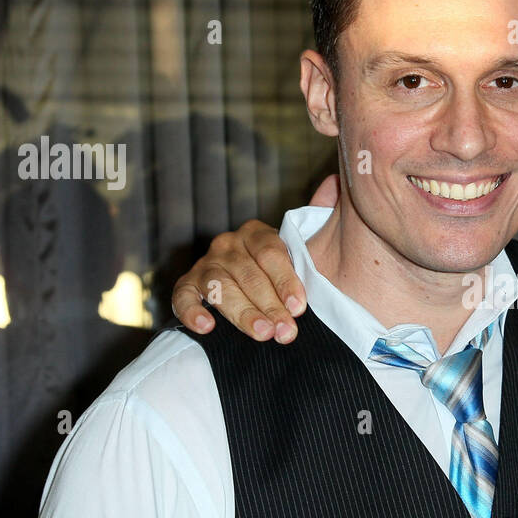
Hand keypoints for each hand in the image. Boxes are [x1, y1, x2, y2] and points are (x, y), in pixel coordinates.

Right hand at [172, 220, 304, 341]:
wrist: (246, 286)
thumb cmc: (278, 272)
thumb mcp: (298, 250)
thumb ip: (316, 220)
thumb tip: (334, 183)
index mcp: (256, 234)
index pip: (271, 253)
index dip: (286, 281)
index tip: (300, 307)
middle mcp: (229, 245)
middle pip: (248, 275)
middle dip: (269, 305)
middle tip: (286, 331)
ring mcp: (206, 264)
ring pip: (220, 287)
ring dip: (241, 313)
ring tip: (261, 334)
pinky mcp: (188, 284)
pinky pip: (183, 296)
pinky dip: (192, 311)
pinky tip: (206, 327)